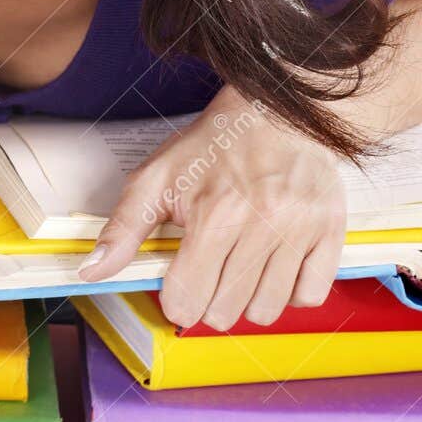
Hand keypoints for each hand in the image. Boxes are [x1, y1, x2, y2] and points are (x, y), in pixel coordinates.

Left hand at [78, 88, 347, 329]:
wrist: (279, 109)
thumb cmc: (214, 145)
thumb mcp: (157, 177)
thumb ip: (123, 228)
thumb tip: (91, 271)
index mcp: (214, 214)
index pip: (186, 301)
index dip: (176, 297)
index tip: (180, 281)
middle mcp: (261, 224)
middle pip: (224, 312)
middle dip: (209, 298)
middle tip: (211, 267)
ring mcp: (300, 230)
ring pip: (266, 310)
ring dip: (248, 299)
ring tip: (242, 266)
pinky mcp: (330, 231)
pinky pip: (310, 295)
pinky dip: (290, 292)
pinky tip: (275, 266)